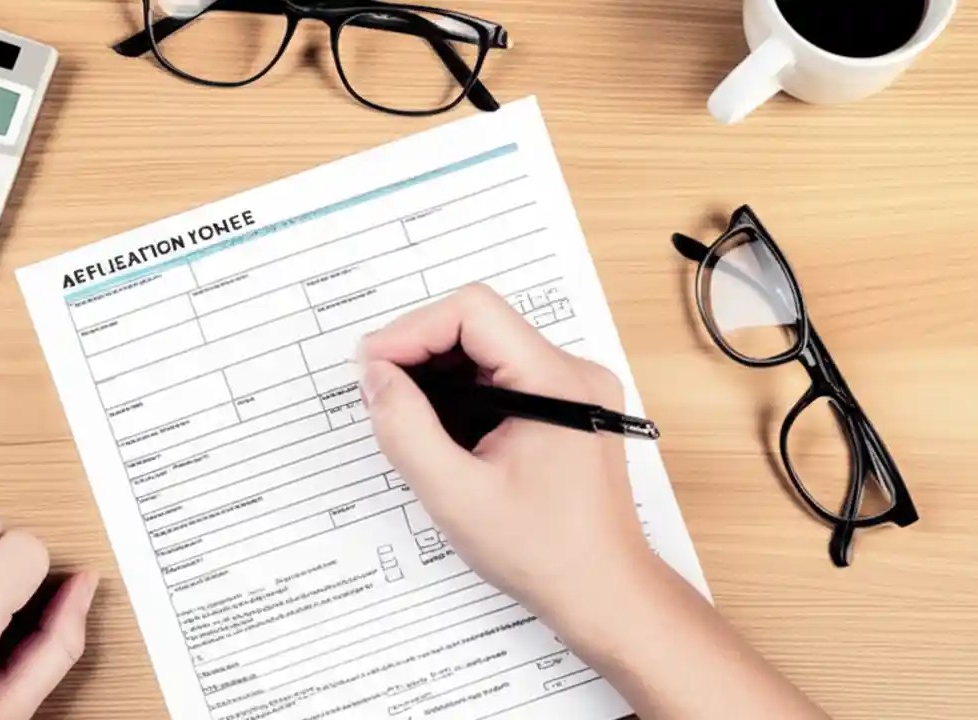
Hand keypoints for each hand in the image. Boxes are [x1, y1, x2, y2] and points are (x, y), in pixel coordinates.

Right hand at [358, 284, 655, 642]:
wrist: (603, 592)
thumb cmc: (545, 552)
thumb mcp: (456, 494)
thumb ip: (406, 428)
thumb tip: (374, 376)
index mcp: (555, 382)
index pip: (473, 312)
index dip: (412, 330)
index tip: (373, 366)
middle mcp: (571, 373)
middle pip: (479, 324)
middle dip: (420, 349)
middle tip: (376, 390)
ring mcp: (571, 390)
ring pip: (488, 350)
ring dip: (438, 372)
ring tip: (401, 412)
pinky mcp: (564, 409)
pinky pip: (502, 377)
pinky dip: (461, 393)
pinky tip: (438, 430)